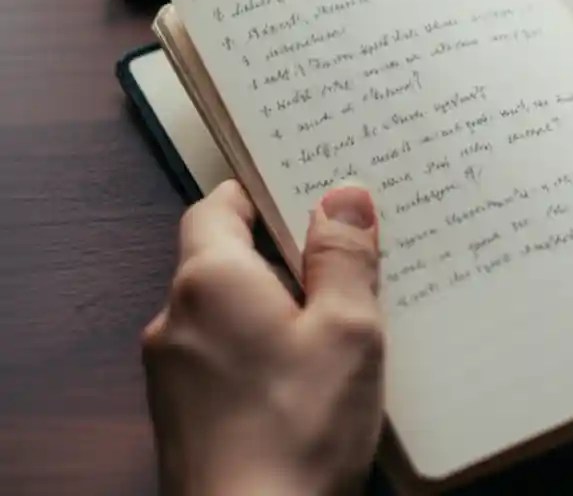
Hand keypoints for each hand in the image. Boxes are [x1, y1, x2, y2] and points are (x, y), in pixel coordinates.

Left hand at [142, 180, 383, 495]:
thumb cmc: (299, 432)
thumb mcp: (348, 331)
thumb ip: (343, 258)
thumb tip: (342, 196)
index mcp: (210, 281)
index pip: (217, 206)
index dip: (260, 193)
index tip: (306, 192)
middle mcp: (176, 318)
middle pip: (224, 259)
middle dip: (283, 256)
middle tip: (347, 261)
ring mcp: (172, 372)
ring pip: (227, 313)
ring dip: (276, 309)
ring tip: (340, 327)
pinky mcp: (183, 415)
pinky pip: (223, 358)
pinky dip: (261, 352)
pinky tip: (310, 380)